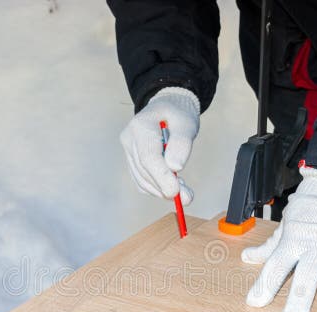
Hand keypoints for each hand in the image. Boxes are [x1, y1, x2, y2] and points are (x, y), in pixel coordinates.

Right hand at [120, 87, 199, 204]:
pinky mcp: (132, 163)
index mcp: (141, 126)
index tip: (176, 192)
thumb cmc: (178, 115)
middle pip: (144, 170)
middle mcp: (129, 139)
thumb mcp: (186, 123)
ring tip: (184, 192)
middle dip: (165, 187)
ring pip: (142, 180)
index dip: (162, 176)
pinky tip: (173, 185)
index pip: (148, 157)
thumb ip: (182, 143)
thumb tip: (175, 167)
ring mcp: (128, 152)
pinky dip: (158, 188)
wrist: (167, 109)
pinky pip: (142, 182)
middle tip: (188, 198)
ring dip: (163, 190)